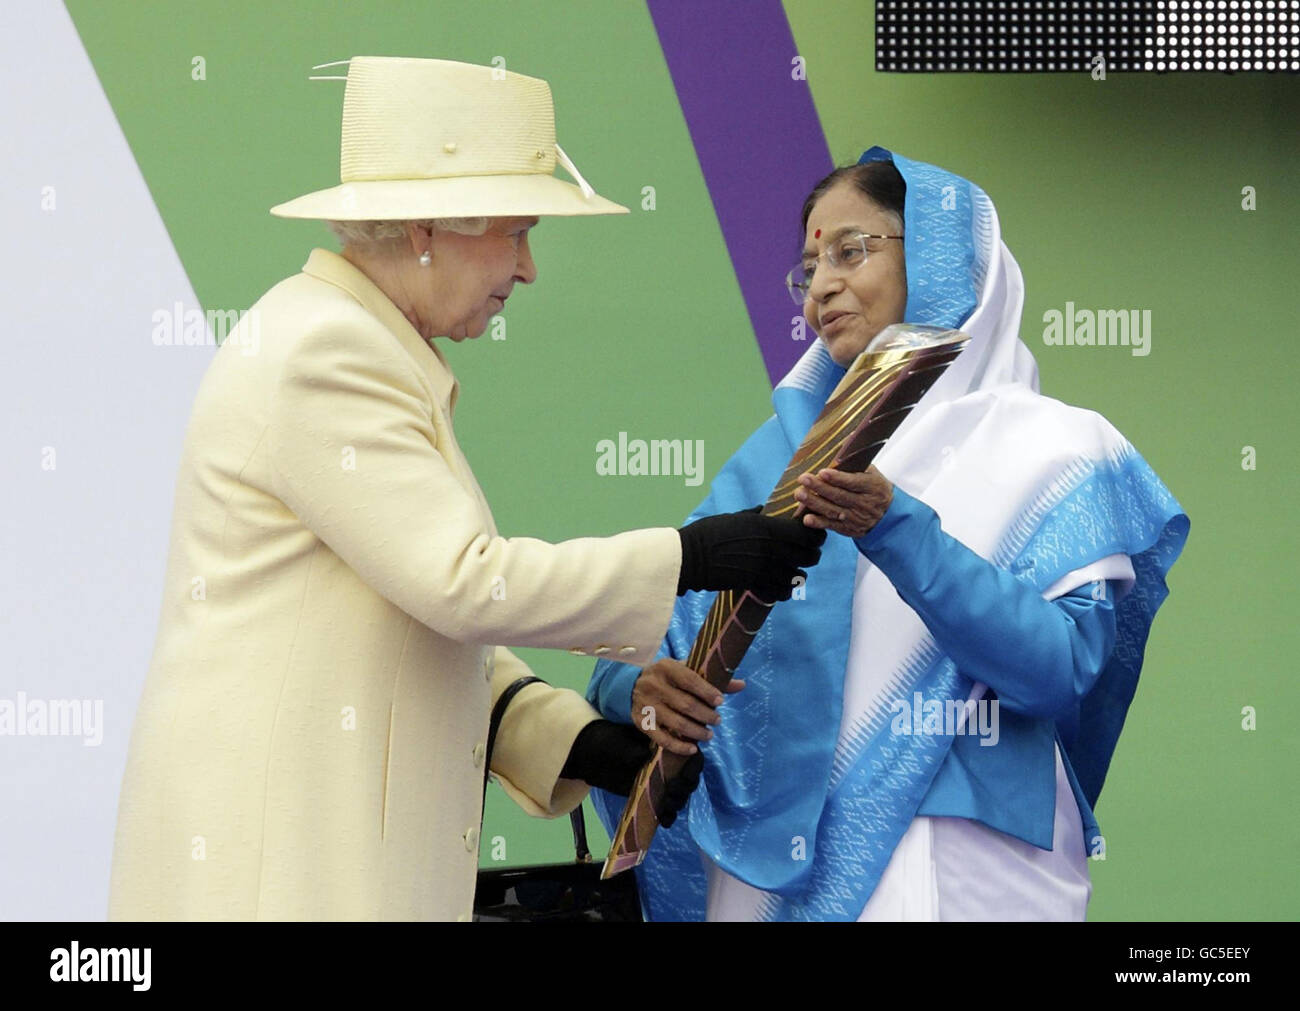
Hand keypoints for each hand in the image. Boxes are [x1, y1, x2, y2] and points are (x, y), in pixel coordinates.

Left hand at [558, 717, 703, 827]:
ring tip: (667, 807)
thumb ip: (636, 752)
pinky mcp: (652, 794)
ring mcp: (661, 779)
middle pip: (689, 777)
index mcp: (668, 743)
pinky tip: (665, 821)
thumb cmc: (609, 744)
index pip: (691, 753)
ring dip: (678, 802)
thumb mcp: (623, 745)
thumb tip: (648, 757)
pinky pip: (666, 806)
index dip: (693, 766)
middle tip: (671, 794)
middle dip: (685, 787)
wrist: (592, 757)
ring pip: (680, 794)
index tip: (684, 777)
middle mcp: (669, 761)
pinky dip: (668, 815)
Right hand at [631, 657, 743, 756]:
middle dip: (706, 715)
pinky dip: (679, 746)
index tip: (721, 702)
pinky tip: (693, 749)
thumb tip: (741, 685)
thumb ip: (710, 678)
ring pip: (676, 723)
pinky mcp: (641, 722)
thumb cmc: (667, 678)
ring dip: (697, 732)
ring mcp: (647, 705)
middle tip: (718, 720)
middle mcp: (654, 685)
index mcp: (666, 667)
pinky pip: (662, 738)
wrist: (631, 686)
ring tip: (709, 735)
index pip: (689, 680)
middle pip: (685, 704)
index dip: (707, 692)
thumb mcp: (684, 671)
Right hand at [677, 507, 825, 599]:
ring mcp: (764, 569)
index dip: (816, 535)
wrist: (691, 557)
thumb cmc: (709, 532)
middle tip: (805, 552)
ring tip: (791, 570)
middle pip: (810, 556)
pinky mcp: (756, 585)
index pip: (807, 533)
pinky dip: (784, 590)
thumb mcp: (735, 518)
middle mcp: (771, 549)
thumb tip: (764, 511)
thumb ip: (755, 516)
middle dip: (811, 555)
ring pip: (799, 577)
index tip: (813, 534)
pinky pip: (781, 592)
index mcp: (768, 528)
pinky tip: (778, 584)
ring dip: (798, 574)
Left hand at [795, 465, 893, 538]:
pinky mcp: (848, 529)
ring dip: (814, 503)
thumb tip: (838, 455)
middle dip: (820, 487)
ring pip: (833, 510)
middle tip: (803, 478)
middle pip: (840, 496)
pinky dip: (819, 523)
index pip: (854, 482)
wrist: (886, 515)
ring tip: (800, 494)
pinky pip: (832, 526)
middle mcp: (865, 504)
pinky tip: (807, 518)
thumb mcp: (872, 473)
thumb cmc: (874, 488)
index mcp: (873, 487)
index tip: (822, 472)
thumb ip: (857, 465)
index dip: (838, 478)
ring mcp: (856, 518)